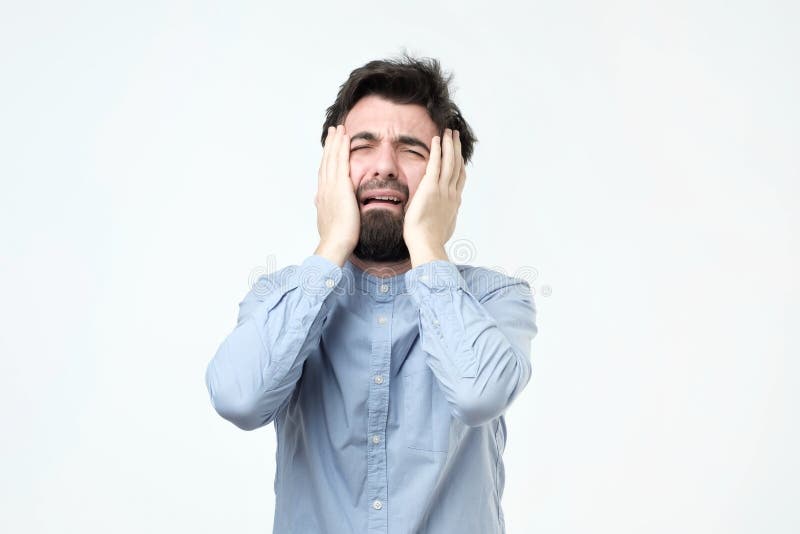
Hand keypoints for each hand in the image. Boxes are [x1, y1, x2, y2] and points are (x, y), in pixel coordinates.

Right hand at [314, 125, 359, 266]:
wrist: (336, 242)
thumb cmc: (336, 237)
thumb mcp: (328, 220)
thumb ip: (325, 208)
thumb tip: (318, 202)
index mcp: (323, 196)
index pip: (324, 172)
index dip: (326, 158)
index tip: (329, 148)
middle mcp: (324, 188)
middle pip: (326, 161)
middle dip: (329, 145)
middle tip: (332, 131)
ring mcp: (331, 186)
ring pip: (332, 158)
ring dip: (335, 142)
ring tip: (338, 129)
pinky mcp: (340, 186)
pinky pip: (341, 162)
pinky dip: (342, 148)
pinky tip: (345, 138)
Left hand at [403, 129, 465, 265]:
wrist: (427, 244)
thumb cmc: (431, 241)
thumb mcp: (442, 227)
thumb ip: (443, 218)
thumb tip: (443, 218)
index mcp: (454, 203)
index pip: (459, 178)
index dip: (460, 164)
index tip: (459, 154)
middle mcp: (451, 194)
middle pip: (457, 166)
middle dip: (456, 149)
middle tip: (456, 136)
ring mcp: (443, 190)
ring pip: (449, 162)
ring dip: (449, 145)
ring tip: (449, 132)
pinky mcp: (431, 188)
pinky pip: (436, 164)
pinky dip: (437, 150)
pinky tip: (437, 139)